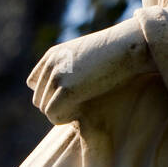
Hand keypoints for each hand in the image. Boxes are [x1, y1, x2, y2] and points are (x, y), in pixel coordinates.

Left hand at [27, 18, 153, 124]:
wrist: (131, 47)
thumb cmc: (121, 54)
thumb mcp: (90, 58)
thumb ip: (75, 71)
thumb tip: (74, 91)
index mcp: (53, 55)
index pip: (36, 84)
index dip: (52, 94)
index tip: (73, 97)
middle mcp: (51, 64)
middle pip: (40, 99)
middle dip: (59, 106)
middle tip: (83, 105)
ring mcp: (57, 76)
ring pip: (45, 108)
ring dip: (63, 113)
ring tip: (85, 107)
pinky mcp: (66, 89)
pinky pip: (53, 114)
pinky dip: (64, 118)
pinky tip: (82, 112)